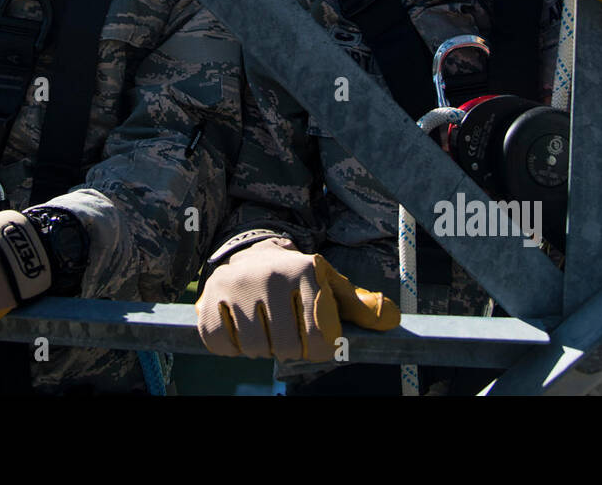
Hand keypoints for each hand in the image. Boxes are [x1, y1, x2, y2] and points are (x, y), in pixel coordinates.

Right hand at [195, 237, 398, 362]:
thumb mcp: (331, 286)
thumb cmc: (299, 278)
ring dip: (261, 349)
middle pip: (286, 347)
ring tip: (265, 330)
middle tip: (287, 333)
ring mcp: (238, 284)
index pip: (320, 338)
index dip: (320, 350)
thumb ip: (360, 307)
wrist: (253, 251)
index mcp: (308, 272)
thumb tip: (391, 319)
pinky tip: (240, 332)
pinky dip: (230, 348)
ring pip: (254, 348)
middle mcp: (272, 275)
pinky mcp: (210, 296)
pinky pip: (219, 343)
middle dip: (289, 349)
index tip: (316, 341)